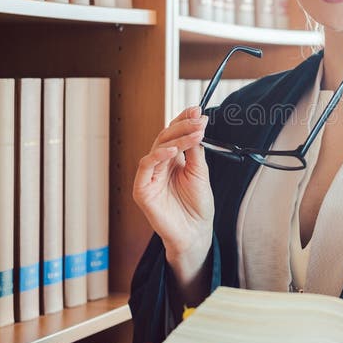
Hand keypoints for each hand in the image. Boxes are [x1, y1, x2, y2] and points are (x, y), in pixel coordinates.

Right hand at [132, 105, 214, 275]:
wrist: (196, 232)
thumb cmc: (198, 206)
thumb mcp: (200, 172)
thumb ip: (195, 150)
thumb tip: (197, 124)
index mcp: (173, 160)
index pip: (174, 134)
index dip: (184, 120)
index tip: (197, 110)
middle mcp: (160, 165)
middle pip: (165, 137)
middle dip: (183, 125)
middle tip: (198, 119)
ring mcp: (150, 176)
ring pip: (158, 148)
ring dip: (177, 138)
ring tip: (195, 132)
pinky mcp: (142, 189)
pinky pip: (146, 166)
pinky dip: (158, 155)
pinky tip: (172, 150)